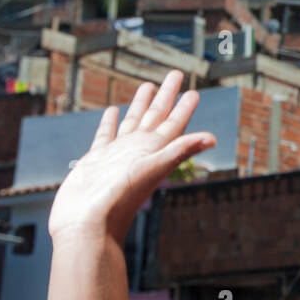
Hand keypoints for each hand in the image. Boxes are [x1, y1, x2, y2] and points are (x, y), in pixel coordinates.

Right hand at [48, 70, 215, 241]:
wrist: (87, 224)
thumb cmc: (119, 199)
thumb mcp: (152, 168)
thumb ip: (179, 150)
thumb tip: (212, 138)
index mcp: (154, 151)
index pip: (173, 124)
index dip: (184, 107)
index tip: (194, 91)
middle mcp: (138, 151)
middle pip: (155, 116)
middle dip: (166, 96)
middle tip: (175, 74)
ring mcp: (118, 155)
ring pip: (132, 123)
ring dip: (141, 105)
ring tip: (148, 86)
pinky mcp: (96, 160)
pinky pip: (106, 136)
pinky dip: (110, 123)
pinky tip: (113, 111)